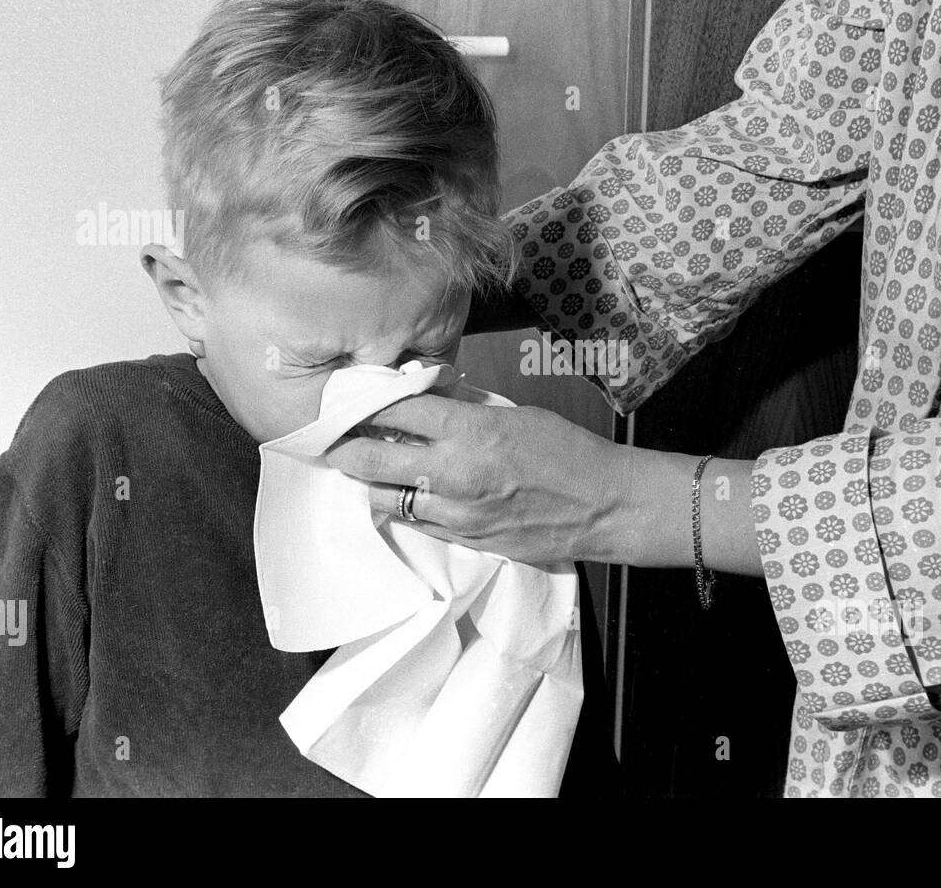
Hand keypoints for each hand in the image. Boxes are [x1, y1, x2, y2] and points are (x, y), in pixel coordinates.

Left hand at [325, 395, 630, 565]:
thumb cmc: (568, 452)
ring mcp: (454, 512)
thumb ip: (467, 412)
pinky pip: (415, 522)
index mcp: (468, 431)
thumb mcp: (516, 415)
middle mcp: (452, 472)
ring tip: (370, 467)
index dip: (366, 404)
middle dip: (346, 446)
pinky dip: (403, 505)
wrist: (603, 506)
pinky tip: (405, 493)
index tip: (352, 400)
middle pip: (369, 458)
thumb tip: (430, 404)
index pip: (395, 410)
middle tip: (337, 438)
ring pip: (383, 498)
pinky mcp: (463, 539)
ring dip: (371, 480)